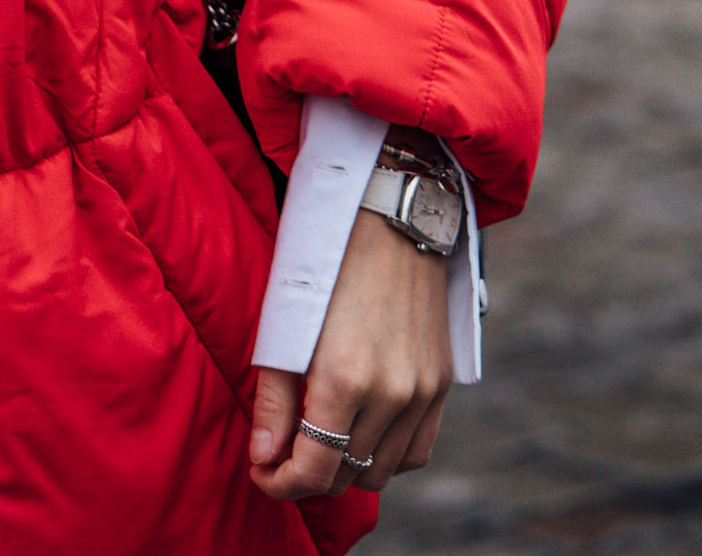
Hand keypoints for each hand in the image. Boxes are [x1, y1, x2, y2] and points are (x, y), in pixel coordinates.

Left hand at [248, 205, 454, 498]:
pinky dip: (386, 456)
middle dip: (307, 475)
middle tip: (281, 454)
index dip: (280, 484)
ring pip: (381, 472)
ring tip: (318, 437)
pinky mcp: (441, 384)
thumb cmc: (323, 262)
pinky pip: (416, 452)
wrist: (388, 216)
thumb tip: (263, 459)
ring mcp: (422, 392)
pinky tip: (360, 431)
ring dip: (346, 467)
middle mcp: (391, 394)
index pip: (314, 470)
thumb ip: (274, 399)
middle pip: (346, 476)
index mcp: (344, 378)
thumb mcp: (283, 323)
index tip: (260, 473)